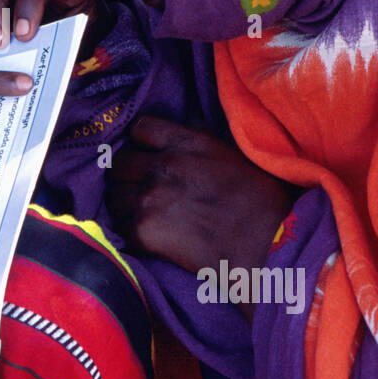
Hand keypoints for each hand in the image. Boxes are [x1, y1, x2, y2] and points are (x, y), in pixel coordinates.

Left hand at [105, 116, 292, 320]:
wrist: (264, 249)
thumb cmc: (261, 204)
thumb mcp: (233, 156)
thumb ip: (199, 145)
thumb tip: (180, 140)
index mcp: (187, 143)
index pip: (141, 128)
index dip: (142, 143)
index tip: (147, 154)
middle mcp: (163, 166)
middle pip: (120, 161)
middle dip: (127, 173)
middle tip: (139, 187)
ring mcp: (149, 198)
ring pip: (113, 192)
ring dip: (122, 199)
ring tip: (138, 210)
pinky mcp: (142, 230)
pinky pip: (118, 223)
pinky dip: (126, 227)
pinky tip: (143, 232)